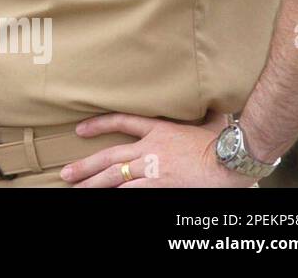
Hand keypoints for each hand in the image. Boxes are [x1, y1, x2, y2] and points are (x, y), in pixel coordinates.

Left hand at [60, 113, 256, 186]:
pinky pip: (132, 192)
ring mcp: (153, 169)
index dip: (98, 125)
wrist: (231, 160)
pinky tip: (106, 196)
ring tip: (78, 189)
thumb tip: (209, 100)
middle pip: (109, 157)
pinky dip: (119, 194)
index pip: (121, 121)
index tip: (80, 130)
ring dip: (94, 184)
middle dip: (85, 166)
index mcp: (159, 129)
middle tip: (67, 173)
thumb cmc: (225, 141)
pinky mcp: (160, 185)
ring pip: (115, 177)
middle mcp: (150, 149)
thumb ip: (203, 112)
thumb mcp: (210, 121)